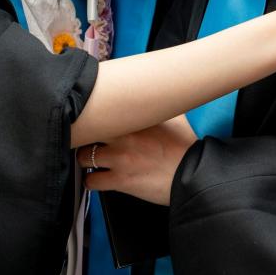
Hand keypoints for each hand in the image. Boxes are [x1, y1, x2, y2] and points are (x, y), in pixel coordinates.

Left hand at [78, 116, 196, 205]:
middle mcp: (124, 136)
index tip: (90, 117)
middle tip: (84, 139)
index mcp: (136, 118)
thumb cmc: (186, 149)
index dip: (92, 114)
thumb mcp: (177, 119)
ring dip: (84, 159)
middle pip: (86, 130)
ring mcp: (120, 158)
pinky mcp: (121, 180)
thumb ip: (162, 106)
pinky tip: (95, 179)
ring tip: (89, 160)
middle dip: (84, 136)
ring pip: (83, 157)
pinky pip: (92, 181)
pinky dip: (91, 181)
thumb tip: (162, 93)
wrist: (193, 176)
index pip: (101, 108)